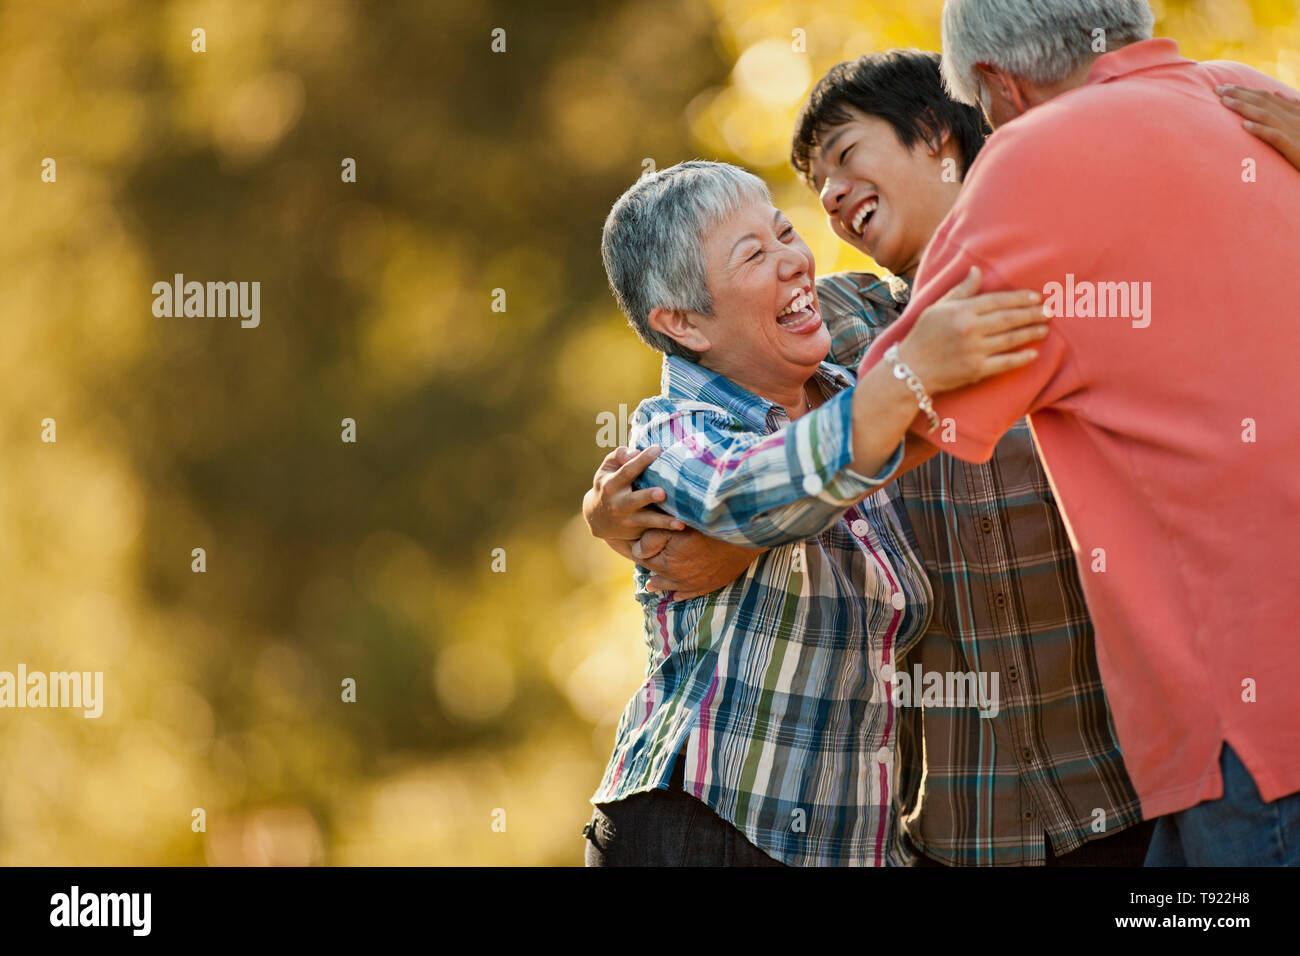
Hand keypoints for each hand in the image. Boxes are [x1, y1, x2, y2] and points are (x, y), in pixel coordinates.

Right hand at [583, 445, 685, 543]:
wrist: (598, 518)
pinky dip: (666, 529)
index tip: (658, 449)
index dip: (641, 460)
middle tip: (662, 493)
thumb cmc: (609, 484)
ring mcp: (628, 519)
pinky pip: (652, 531)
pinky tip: (682, 525)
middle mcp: (618, 503)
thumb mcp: (607, 468)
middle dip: (648, 496)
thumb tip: (636, 452)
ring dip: (663, 521)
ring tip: (679, 522)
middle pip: (634, 500)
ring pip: (646, 520)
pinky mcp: (636, 530)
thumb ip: (619, 455)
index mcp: (611, 485)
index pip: (627, 471)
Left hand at [632, 527, 762, 600]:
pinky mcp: (713, 583)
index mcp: (668, 564)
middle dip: (649, 569)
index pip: (645, 559)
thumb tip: (636, 552)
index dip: (639, 552)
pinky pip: (694, 593)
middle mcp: (680, 578)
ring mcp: (697, 583)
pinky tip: (677, 596)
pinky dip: (683, 594)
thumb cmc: (706, 527)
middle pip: (659, 574)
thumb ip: (652, 539)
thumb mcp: (673, 527)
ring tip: (652, 585)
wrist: (740, 535)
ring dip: (662, 584)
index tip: (632, 549)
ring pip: (674, 587)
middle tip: (640, 568)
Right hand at [898, 266, 1047, 392]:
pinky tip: (1032, 353)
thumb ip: (961, 291)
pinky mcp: (976, 370)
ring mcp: (974, 350)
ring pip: (1010, 339)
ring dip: (1030, 333)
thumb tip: (977, 270)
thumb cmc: (923, 336)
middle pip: (1009, 318)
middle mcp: (970, 329)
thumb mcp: (937, 308)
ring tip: (1045, 328)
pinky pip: (1004, 363)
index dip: (1020, 299)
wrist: (910, 369)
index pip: (998, 301)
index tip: (1036, 298)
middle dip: (1032, 314)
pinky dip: (1020, 358)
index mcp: (961, 311)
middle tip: (1049, 311)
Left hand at [1218, 85, 1299, 170]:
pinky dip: (1260, 130)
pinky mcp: (1296, 148)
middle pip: (1263, 102)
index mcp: (1294, 112)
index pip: (1266, 97)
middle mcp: (1294, 118)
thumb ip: (1292, 106)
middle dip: (1239, 94)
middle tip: (1217, 89)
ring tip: (1224, 102)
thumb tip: (1277, 93)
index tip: (1224, 87)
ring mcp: (1295, 131)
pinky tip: (1244, 126)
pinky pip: (1276, 137)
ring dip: (1244, 107)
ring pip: (1267, 115)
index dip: (1245, 91)